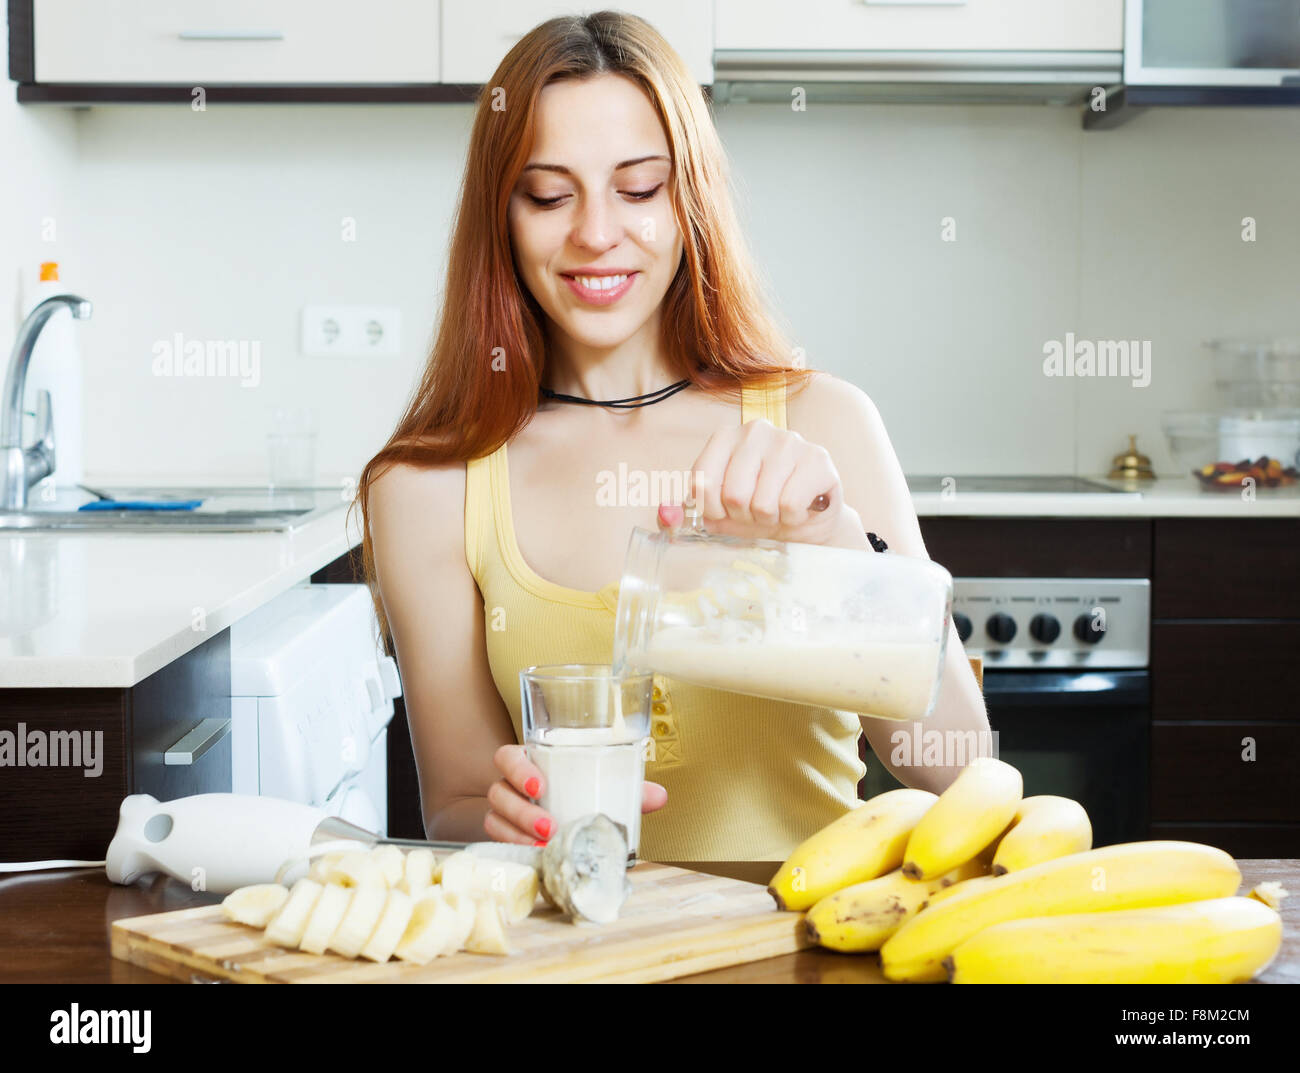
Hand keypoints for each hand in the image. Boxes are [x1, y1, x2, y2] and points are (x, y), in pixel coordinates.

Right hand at [486, 744, 667, 844]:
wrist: (564, 821)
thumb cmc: (582, 793)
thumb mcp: (602, 787)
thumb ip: (629, 788)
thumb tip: (659, 796)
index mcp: (531, 763)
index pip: (507, 757)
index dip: (517, 769)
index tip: (540, 786)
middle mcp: (511, 786)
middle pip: (499, 791)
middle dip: (522, 811)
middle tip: (551, 827)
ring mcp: (505, 812)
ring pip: (496, 819)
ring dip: (519, 834)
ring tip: (546, 845)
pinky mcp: (504, 836)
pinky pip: (498, 842)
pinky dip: (516, 849)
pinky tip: (536, 857)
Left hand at [675, 418, 859, 545]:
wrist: (807, 521)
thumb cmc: (758, 513)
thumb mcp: (718, 516)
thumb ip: (684, 516)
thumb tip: (665, 515)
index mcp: (725, 437)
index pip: (700, 481)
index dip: (711, 509)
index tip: (725, 512)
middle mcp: (756, 430)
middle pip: (733, 494)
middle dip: (743, 515)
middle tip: (756, 512)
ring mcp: (790, 441)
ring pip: (762, 502)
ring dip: (769, 519)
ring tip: (778, 510)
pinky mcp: (818, 459)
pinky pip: (790, 505)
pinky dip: (792, 519)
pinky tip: (798, 509)